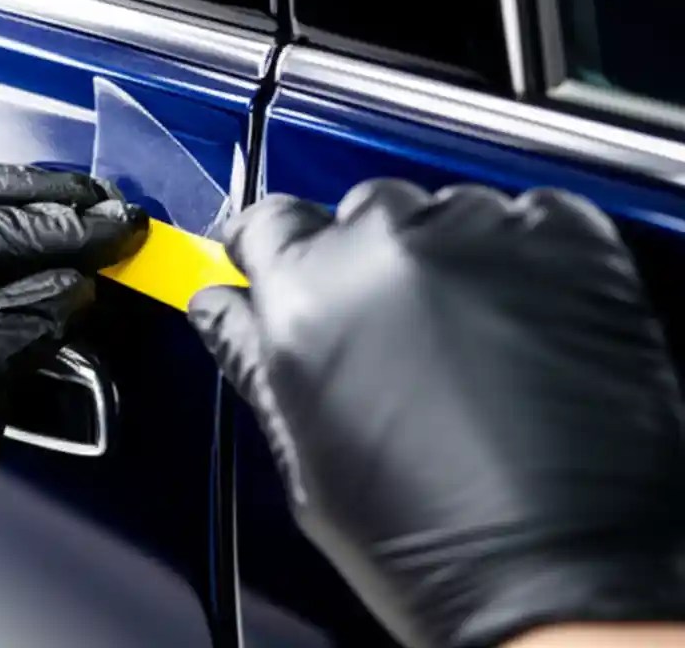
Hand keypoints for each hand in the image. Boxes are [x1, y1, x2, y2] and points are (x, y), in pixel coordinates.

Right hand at [189, 180, 684, 647]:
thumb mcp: (305, 458)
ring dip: (446, 259)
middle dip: (365, 261)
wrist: (559, 573)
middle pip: (359, 213)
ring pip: (444, 214)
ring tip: (469, 340)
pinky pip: (529, 217)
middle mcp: (387, 249)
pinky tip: (523, 325)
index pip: (267, 223)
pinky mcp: (569, 242)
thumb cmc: (427, 540)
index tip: (288, 264)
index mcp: (305, 297)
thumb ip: (255, 360)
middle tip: (393, 333)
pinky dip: (522, 259)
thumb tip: (219, 308)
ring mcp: (483, 238)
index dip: (273, 249)